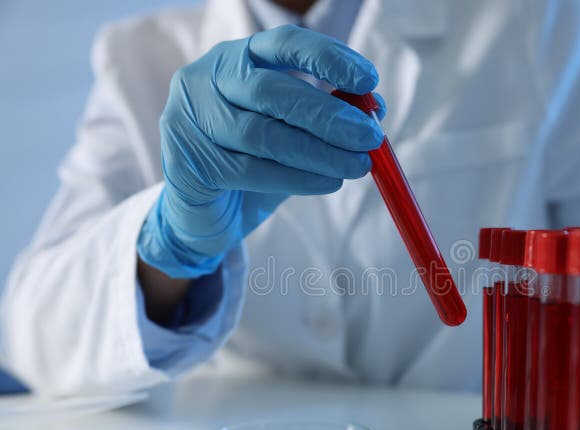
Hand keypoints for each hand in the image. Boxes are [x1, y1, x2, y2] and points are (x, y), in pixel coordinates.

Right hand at [137, 25, 384, 278]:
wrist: (205, 215)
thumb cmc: (255, 165)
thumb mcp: (295, 134)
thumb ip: (328, 116)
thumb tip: (375, 109)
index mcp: (237, 59)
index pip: (283, 44)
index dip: (328, 59)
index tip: (369, 82)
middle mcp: (206, 80)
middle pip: (272, 91)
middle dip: (328, 115)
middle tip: (370, 136)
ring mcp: (187, 120)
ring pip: (263, 135)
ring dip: (319, 152)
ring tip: (357, 166)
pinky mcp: (185, 163)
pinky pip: (249, 170)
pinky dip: (297, 178)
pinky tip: (328, 182)